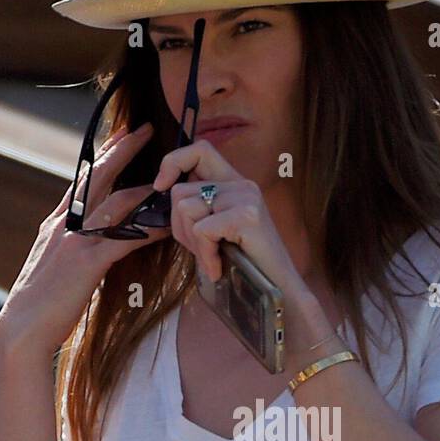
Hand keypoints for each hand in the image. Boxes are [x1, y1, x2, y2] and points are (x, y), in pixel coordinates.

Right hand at [0, 122, 170, 357]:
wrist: (22, 329)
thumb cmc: (39, 305)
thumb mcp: (53, 266)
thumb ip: (70, 249)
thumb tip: (91, 245)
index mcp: (56, 223)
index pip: (81, 178)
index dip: (101, 154)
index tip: (118, 134)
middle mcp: (65, 224)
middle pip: (97, 175)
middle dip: (122, 149)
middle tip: (143, 128)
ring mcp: (76, 241)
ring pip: (116, 202)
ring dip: (146, 187)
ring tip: (170, 175)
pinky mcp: (88, 264)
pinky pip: (126, 240)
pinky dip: (150, 230)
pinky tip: (168, 226)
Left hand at [154, 139, 309, 304]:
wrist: (279, 290)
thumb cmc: (245, 265)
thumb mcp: (217, 229)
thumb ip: (197, 208)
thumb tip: (163, 191)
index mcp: (235, 183)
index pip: (200, 150)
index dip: (173, 161)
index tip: (160, 187)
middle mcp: (242, 184)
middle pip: (180, 191)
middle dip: (180, 227)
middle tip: (201, 250)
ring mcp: (246, 198)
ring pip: (186, 209)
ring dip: (192, 243)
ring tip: (213, 259)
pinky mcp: (247, 217)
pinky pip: (201, 230)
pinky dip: (205, 255)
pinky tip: (218, 269)